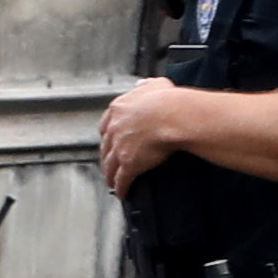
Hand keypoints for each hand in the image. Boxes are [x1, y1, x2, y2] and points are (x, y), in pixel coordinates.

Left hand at [97, 79, 187, 196]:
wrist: (172, 116)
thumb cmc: (167, 100)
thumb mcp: (155, 85)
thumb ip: (146, 85)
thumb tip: (142, 84)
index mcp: (118, 110)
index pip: (106, 124)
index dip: (108, 134)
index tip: (109, 139)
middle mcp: (115, 129)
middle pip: (105, 146)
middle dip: (106, 155)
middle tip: (107, 162)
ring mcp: (120, 147)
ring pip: (109, 164)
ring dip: (109, 174)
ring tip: (110, 181)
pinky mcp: (129, 163)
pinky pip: (122, 178)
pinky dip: (121, 187)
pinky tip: (121, 193)